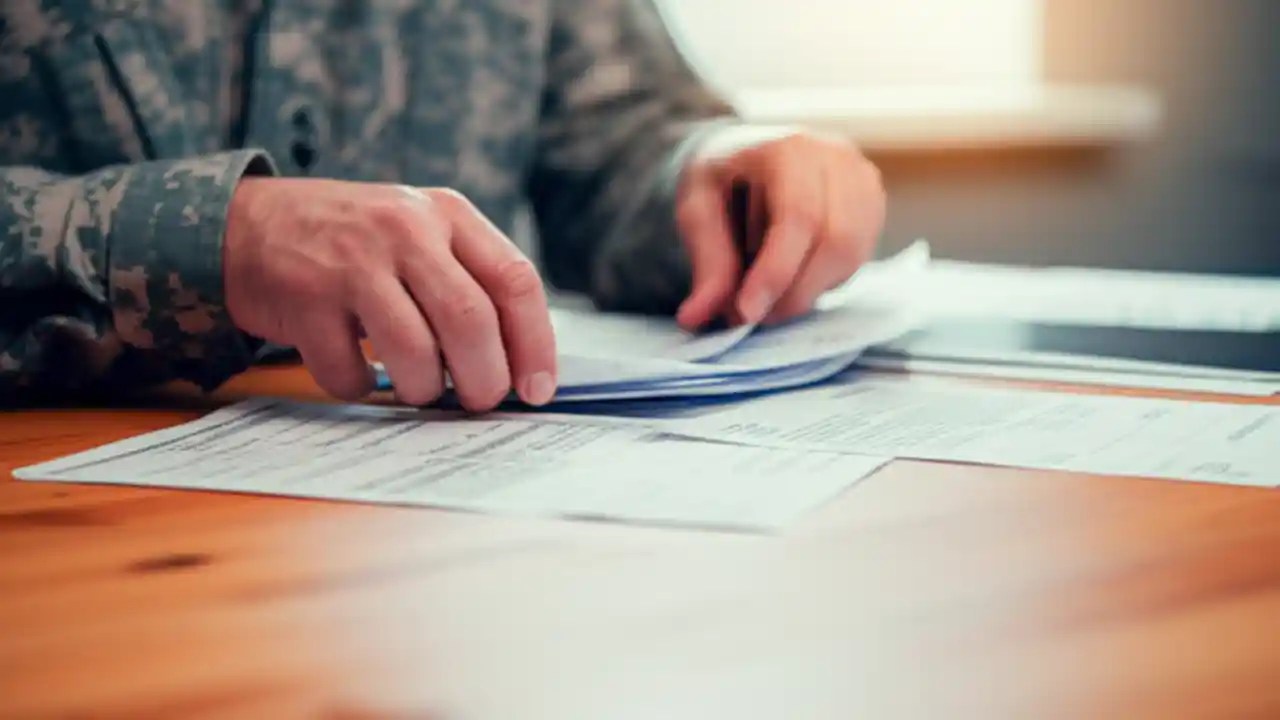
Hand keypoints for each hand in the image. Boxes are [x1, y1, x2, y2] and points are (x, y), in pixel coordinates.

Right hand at [223, 178, 556, 409]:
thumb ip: (469, 281)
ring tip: (419, 390)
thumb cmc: (354, 242)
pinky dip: (361, 388)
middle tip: (479, 402)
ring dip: (425, 390)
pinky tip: (357, 371)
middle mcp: (405, 229)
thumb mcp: (419, 233)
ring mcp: (352, 262)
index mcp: (447, 213)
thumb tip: (521, 365)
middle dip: (485, 380)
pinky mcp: (305, 299)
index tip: (537, 388)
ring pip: (415, 353)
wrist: (247, 224)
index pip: (515, 281)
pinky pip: (350, 373)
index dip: (534, 344)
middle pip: (470, 321)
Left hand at [674, 126, 885, 328]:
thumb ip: (707, 261)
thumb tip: (697, 316)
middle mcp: (836, 158)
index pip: (798, 216)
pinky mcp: (873, 204)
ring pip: (852, 255)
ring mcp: (862, 180)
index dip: (776, 272)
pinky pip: (858, 259)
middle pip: (835, 240)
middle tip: (754, 315)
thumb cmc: (722, 179)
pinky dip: (823, 280)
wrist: (748, 154)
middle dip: (793, 292)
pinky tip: (793, 273)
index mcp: (788, 148)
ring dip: (808, 290)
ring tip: (768, 294)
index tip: (746, 313)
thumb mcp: (697, 211)